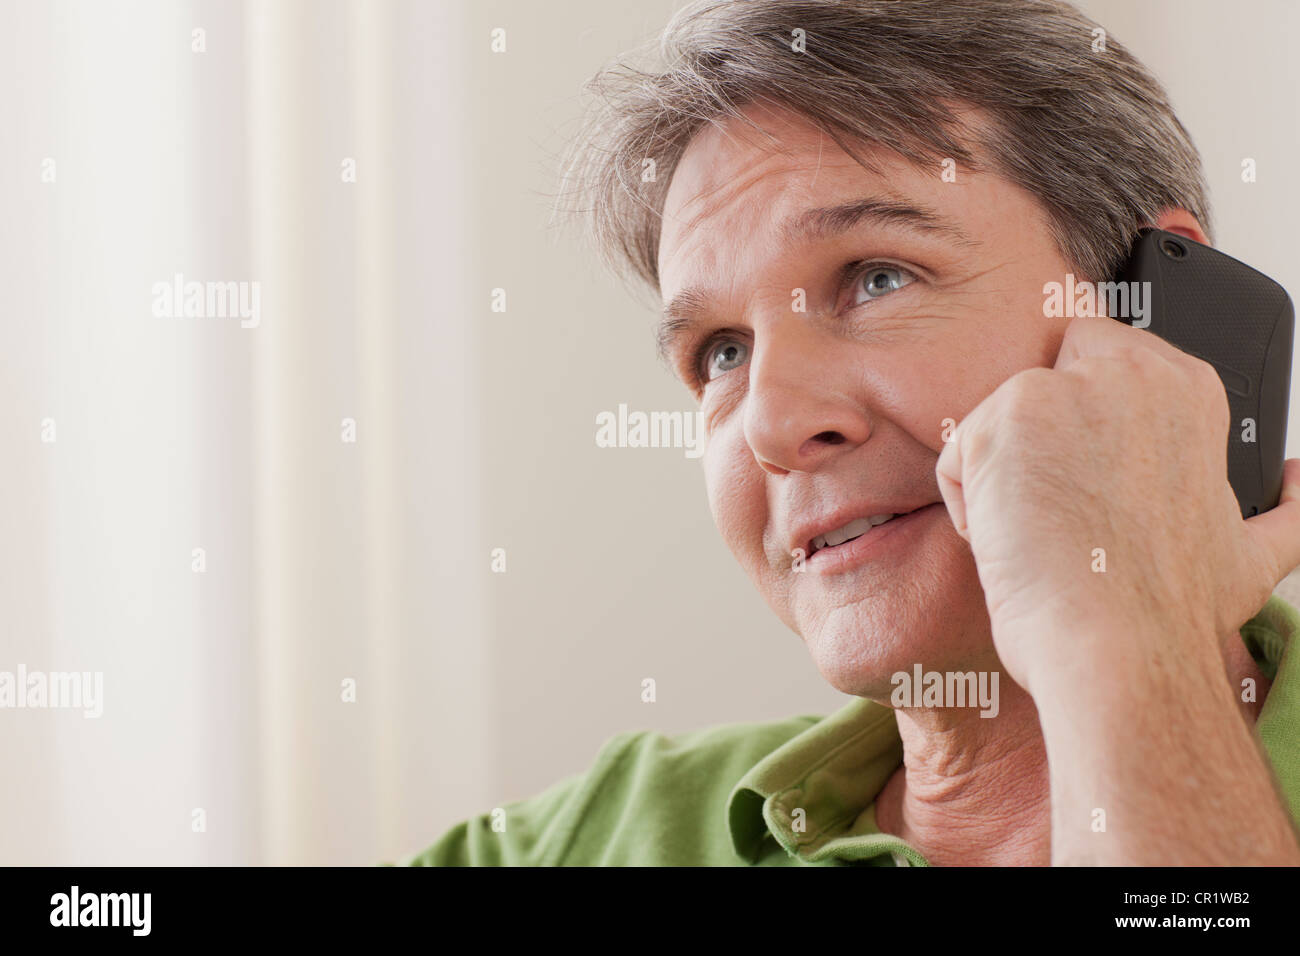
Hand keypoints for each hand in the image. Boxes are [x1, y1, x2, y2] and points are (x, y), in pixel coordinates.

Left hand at [935, 314, 1299, 694]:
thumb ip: (1287, 508)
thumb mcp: (1253, 552)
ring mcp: (1059, 392)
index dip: (1078, 416)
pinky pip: (957, 458)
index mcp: (1185, 388)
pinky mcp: (999, 424)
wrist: (1120, 652)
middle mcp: (1126, 373)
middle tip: (1059, 509)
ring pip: (995, 423)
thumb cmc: (1172, 612)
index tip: (1085, 472)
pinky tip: (1012, 544)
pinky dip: (969, 507)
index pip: (1097, 354)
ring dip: (1002, 483)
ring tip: (1045, 538)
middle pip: (1039, 375)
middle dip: (1035, 438)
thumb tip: (1298, 484)